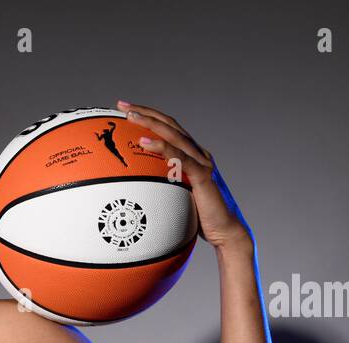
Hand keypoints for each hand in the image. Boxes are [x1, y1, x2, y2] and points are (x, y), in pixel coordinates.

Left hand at [116, 99, 251, 249]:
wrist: (226, 230)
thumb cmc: (200, 217)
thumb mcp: (176, 197)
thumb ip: (163, 187)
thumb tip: (138, 191)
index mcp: (191, 155)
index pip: (168, 129)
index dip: (149, 117)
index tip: (127, 110)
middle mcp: (198, 153)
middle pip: (169, 125)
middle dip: (145, 112)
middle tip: (122, 105)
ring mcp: (201, 162)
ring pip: (174, 135)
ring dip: (151, 123)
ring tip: (130, 116)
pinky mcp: (202, 176)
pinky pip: (179, 158)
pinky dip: (162, 148)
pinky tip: (145, 142)